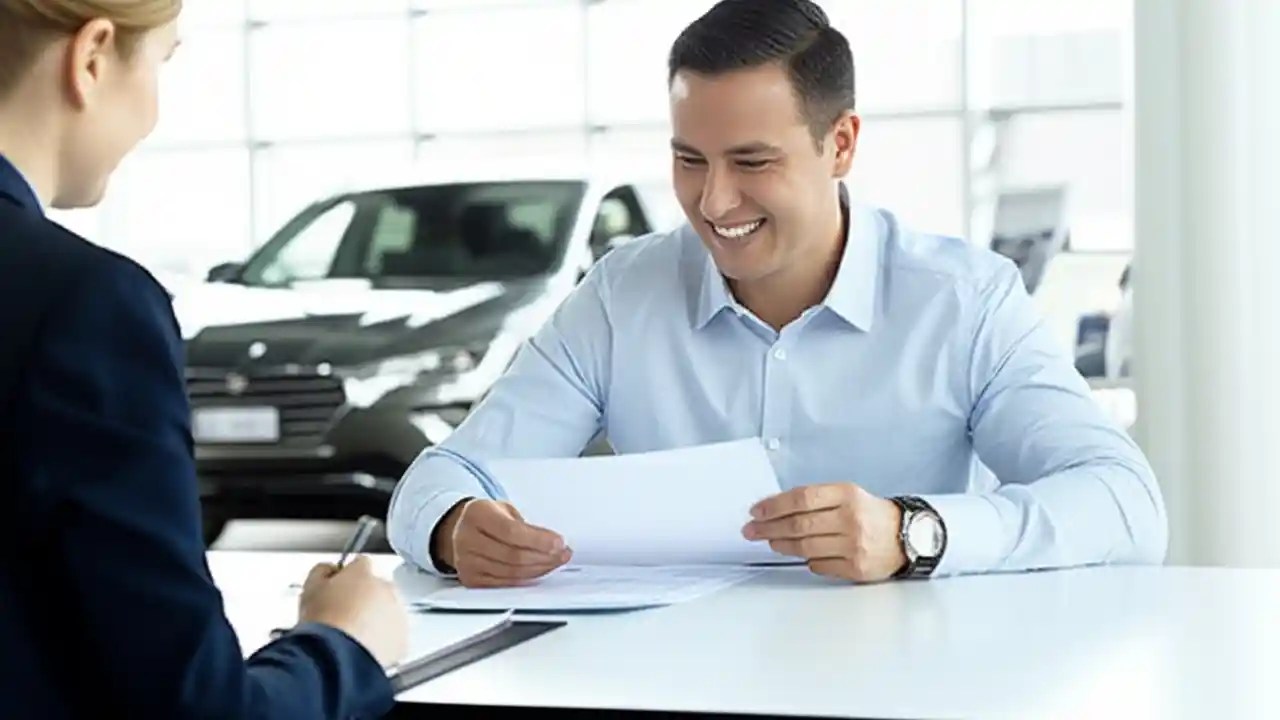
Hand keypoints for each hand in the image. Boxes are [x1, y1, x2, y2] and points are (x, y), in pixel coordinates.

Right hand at [298, 556, 408, 667]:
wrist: (337, 656)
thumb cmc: (323, 623)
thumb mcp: (310, 588)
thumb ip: (322, 571)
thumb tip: (328, 570)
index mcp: (364, 572)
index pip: (360, 565)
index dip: (347, 576)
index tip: (339, 588)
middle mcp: (386, 589)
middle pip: (377, 588)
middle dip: (364, 598)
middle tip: (344, 616)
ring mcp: (397, 614)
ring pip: (388, 612)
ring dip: (376, 620)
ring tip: (352, 636)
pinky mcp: (402, 639)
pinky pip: (394, 636)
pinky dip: (383, 641)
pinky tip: (363, 649)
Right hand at [434, 499, 571, 587]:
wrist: (459, 530)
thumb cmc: (487, 518)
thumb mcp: (504, 510)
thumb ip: (527, 526)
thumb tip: (555, 545)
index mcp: (476, 514)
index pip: (511, 532)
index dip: (539, 540)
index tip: (560, 542)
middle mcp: (466, 539)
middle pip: (513, 555)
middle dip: (544, 557)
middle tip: (563, 554)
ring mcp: (466, 562)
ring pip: (511, 573)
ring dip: (539, 569)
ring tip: (555, 562)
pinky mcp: (471, 580)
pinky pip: (505, 584)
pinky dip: (527, 579)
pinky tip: (539, 571)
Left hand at [742, 483, 905, 581]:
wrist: (907, 537)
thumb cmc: (871, 515)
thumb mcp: (847, 495)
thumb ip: (816, 500)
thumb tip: (775, 508)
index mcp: (847, 495)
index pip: (801, 498)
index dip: (774, 505)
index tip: (756, 511)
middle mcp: (850, 519)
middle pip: (798, 524)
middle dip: (768, 527)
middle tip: (751, 530)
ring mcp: (853, 545)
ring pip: (804, 547)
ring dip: (781, 544)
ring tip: (770, 541)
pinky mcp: (855, 568)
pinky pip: (818, 565)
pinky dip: (805, 560)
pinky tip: (800, 555)